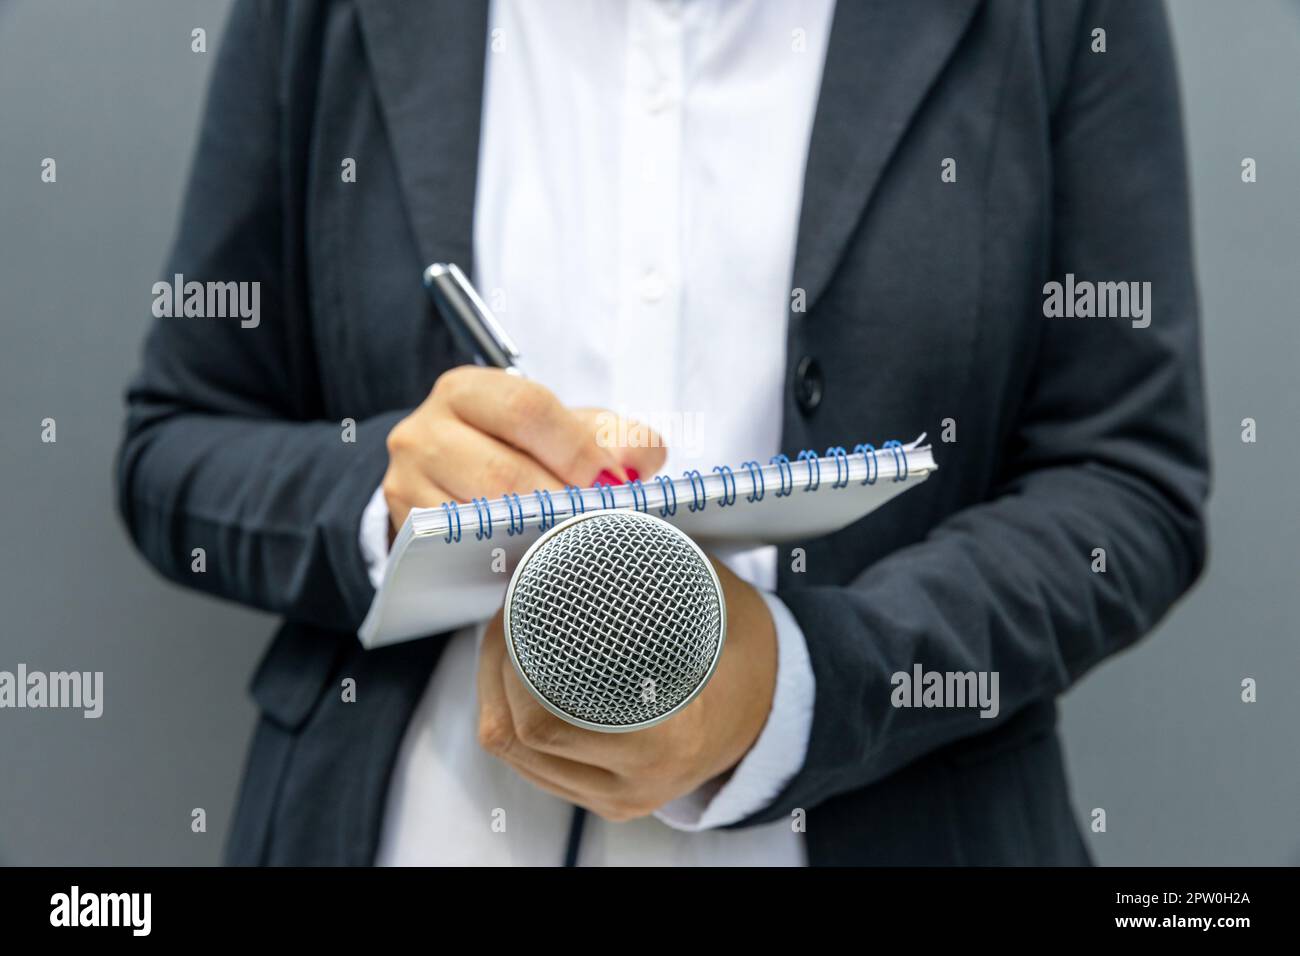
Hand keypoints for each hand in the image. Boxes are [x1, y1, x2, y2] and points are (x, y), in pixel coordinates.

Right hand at [382, 366, 664, 534]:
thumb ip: (616, 435)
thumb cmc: (522, 451)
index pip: (527, 410)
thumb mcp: (569, 431)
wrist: (456, 484)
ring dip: (534, 537)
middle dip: (560, 503)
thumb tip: (639, 461)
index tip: (611, 482)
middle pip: (501, 471)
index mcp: (469, 391)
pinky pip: (458, 551)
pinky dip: (501, 558)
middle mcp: (426, 429)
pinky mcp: (407, 529)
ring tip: (570, 543)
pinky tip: (532, 561)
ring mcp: (408, 482)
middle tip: (597, 523)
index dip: (576, 449)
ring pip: (478, 518)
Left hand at [476, 557, 777, 820]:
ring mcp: (618, 796)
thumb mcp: (704, 598)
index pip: (543, 719)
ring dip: (497, 690)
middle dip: (496, 665)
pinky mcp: (606, 798)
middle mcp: (638, 779)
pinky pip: (531, 765)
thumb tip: (579, 524)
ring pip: (515, 750)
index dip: (511, 659)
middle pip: (516, 733)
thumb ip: (644, 569)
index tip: (516, 606)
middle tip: (506, 612)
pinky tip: (522, 678)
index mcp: (666, 737)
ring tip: (510, 637)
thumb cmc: (741, 645)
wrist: (778, 707)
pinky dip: (513, 716)